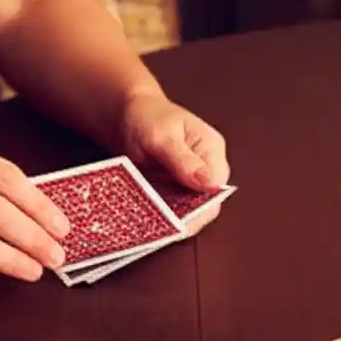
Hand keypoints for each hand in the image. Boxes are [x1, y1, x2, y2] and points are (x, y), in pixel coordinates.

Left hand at [117, 91, 229, 233]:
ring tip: (147, 224)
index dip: (199, 207)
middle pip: (205, 205)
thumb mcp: (161, 136)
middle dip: (183, 218)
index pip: (216, 188)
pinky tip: (144, 220)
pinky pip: (171, 211)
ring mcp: (189, 182)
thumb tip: (211, 184)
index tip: (175, 220)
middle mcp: (206, 169)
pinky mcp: (173, 192)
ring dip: (169, 220)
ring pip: (188, 212)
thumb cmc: (145, 116)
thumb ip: (184, 160)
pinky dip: (159, 217)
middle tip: (156, 226)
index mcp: (211, 151)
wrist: (123, 113)